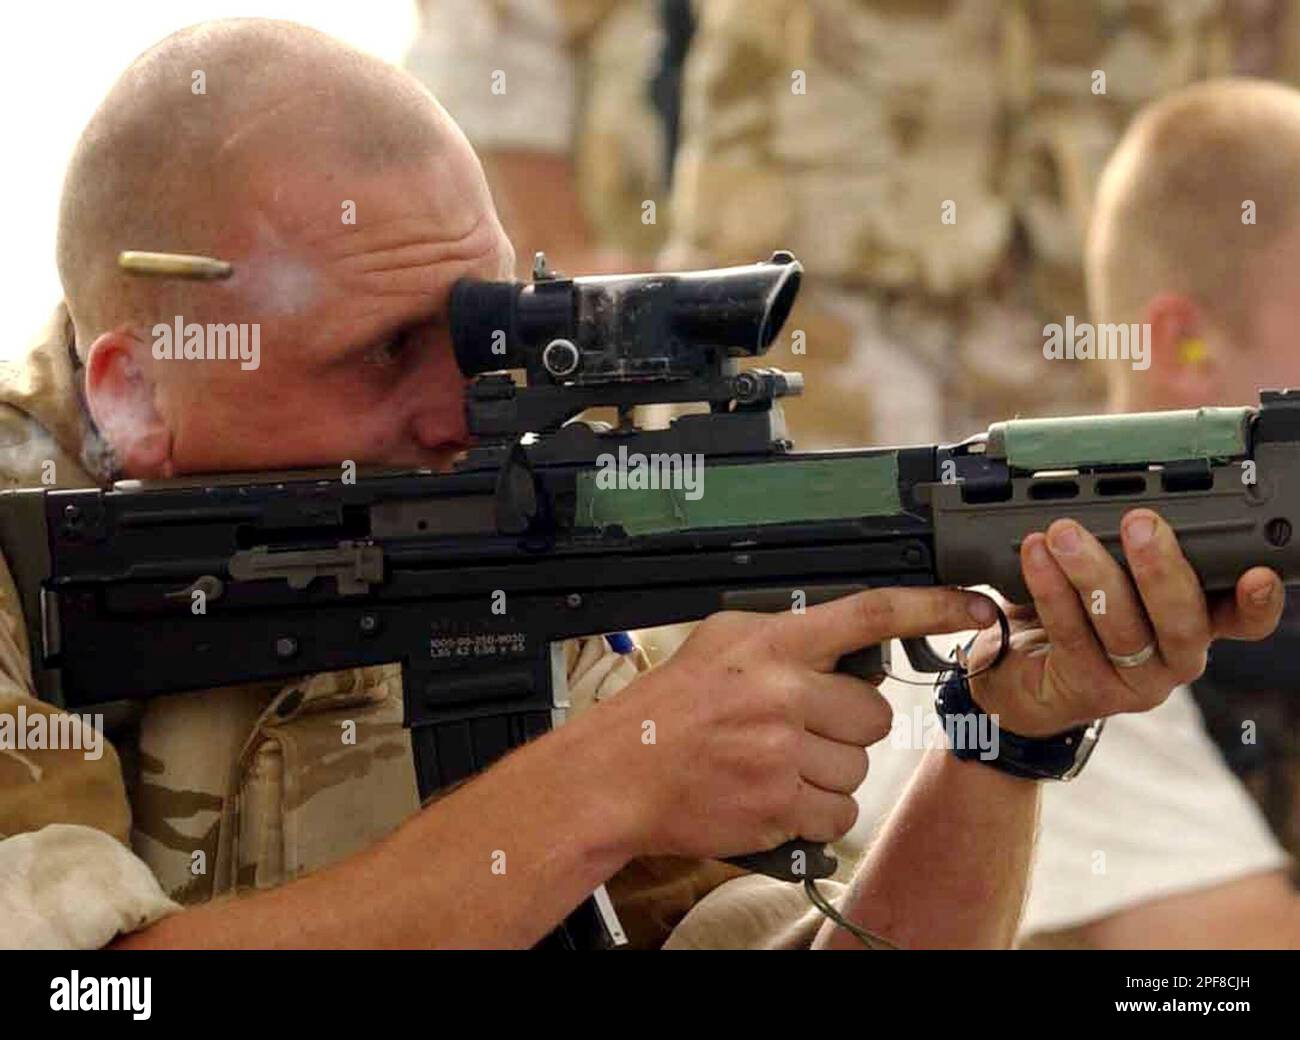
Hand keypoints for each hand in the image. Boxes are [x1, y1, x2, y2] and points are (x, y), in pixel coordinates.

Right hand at [593, 587, 997, 859]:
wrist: (619, 774)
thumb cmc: (666, 709)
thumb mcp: (721, 641)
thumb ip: (787, 636)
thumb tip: (849, 643)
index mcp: (772, 646)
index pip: (868, 614)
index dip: (930, 608)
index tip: (975, 608)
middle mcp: (782, 695)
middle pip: (874, 716)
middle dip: (846, 726)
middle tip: (799, 727)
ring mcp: (782, 756)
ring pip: (859, 769)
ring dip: (829, 772)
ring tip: (776, 764)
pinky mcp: (778, 809)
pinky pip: (838, 814)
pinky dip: (816, 813)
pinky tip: (777, 795)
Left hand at [967, 508, 1283, 735]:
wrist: (1021, 675)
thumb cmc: (1076, 613)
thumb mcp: (1112, 577)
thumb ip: (1130, 550)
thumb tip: (1130, 501)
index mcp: (1193, 623)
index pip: (1241, 619)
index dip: (1257, 603)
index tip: (1257, 575)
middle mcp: (1174, 658)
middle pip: (1184, 623)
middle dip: (1161, 569)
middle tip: (1139, 524)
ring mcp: (1134, 681)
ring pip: (1123, 628)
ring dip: (1092, 573)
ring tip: (1064, 534)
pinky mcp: (1088, 690)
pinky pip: (1072, 635)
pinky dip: (1051, 590)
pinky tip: (1036, 557)